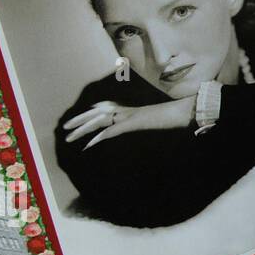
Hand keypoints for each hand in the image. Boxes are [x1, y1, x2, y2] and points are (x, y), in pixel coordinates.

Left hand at [64, 97, 196, 148]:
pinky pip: (112, 130)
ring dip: (83, 130)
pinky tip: (88, 146)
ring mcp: (131, 115)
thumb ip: (154, 122)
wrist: (189, 111)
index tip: (81, 118)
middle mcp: (130, 110)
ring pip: (101, 121)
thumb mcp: (163, 122)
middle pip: (99, 113)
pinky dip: (99, 138)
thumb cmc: (180, 116)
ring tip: (69, 138)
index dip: (93, 113)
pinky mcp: (134, 122)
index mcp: (135, 111)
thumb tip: (151, 125)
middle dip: (80, 120)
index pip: (109, 108)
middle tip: (65, 128)